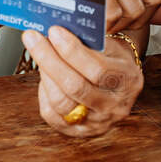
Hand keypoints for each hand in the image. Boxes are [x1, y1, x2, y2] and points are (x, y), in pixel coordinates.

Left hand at [25, 26, 142, 138]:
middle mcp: (115, 106)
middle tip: (33, 38)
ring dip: (44, 74)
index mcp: (128, 81)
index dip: (72, 51)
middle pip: (75, 87)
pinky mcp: (78, 132)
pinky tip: (44, 75)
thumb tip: (56, 29)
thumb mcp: (111, 46)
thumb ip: (89, 40)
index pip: (98, 69)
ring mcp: (97, 123)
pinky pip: (51, 115)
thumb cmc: (111, 59)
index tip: (54, 31)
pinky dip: (43, 92)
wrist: (118, 85)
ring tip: (37, 52)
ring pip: (61, 102)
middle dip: (49, 59)